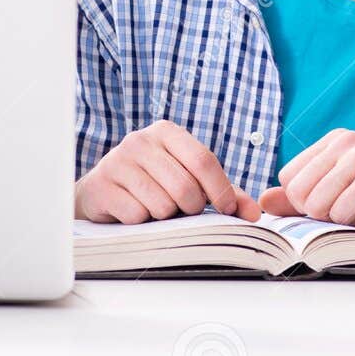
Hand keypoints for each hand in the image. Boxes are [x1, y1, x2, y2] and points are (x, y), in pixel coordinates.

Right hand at [75, 120, 261, 223]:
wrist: (101, 190)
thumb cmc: (152, 183)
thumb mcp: (187, 178)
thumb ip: (222, 192)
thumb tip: (254, 213)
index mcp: (166, 132)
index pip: (203, 160)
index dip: (221, 190)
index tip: (228, 210)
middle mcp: (140, 140)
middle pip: (185, 187)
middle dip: (190, 209)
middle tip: (181, 210)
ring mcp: (117, 162)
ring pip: (161, 205)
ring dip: (164, 217)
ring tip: (154, 208)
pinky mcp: (101, 186)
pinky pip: (136, 216)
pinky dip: (141, 223)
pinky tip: (133, 211)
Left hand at [257, 129, 354, 237]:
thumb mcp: (340, 199)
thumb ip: (301, 199)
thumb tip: (262, 201)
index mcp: (333, 141)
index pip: (288, 180)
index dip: (311, 203)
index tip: (345, 200)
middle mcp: (345, 141)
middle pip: (298, 194)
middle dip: (326, 214)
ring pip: (317, 206)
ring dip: (344, 220)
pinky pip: (342, 213)